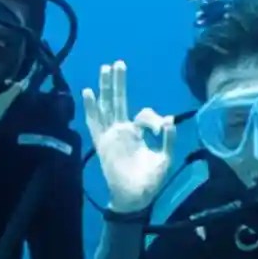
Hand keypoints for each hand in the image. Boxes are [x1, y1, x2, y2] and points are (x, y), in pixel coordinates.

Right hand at [82, 60, 176, 212]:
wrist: (136, 195)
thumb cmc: (150, 179)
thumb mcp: (165, 156)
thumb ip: (168, 139)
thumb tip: (169, 120)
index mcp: (137, 133)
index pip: (143, 114)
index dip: (153, 118)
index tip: (161, 127)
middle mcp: (122, 130)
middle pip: (118, 101)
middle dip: (118, 82)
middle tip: (118, 63)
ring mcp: (111, 134)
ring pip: (107, 106)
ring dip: (106, 88)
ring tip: (105, 69)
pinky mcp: (102, 142)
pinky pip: (95, 123)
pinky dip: (91, 108)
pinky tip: (88, 93)